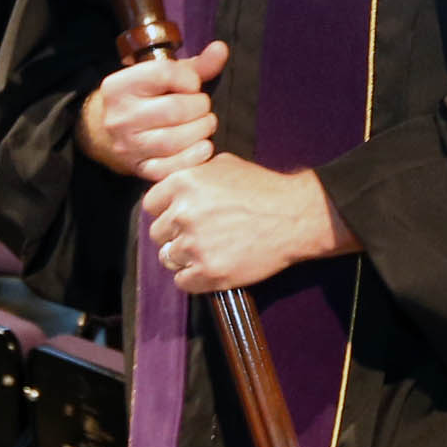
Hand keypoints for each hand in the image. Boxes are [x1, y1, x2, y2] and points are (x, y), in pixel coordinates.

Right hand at [79, 39, 228, 181]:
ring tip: (204, 124)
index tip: (193, 84)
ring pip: (175, 140)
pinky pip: (173, 167)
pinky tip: (202, 146)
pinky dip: (194, 157)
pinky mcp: (139, 169)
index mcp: (119, 86)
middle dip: (200, 107)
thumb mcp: (162, 77)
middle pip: (175, 109)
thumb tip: (221, 49)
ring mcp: (127, 146)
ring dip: (201, 131)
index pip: (164, 74)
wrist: (107, 134)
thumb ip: (195, 65)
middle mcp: (118, 116)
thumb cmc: (145, 99)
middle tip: (203, 107)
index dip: (190, 79)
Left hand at [143, 154, 356, 293]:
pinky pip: (183, 282)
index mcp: (183, 183)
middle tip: (198, 234)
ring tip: (207, 251)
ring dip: (184, 257)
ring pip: (168, 258)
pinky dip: (194, 278)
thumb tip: (171, 182)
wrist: (295, 216)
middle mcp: (182, 213)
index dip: (165, 211)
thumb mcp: (223, 164)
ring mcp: (194, 245)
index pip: (151, 205)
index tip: (180, 216)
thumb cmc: (263, 188)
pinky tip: (211, 267)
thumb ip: (192, 173)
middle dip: (174, 234)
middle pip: (157, 233)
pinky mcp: (209, 272)